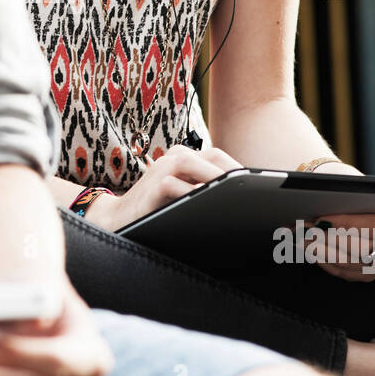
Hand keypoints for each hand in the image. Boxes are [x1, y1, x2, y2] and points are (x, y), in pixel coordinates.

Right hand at [87, 144, 242, 232]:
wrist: (117, 218)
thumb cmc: (154, 210)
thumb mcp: (182, 197)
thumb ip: (203, 193)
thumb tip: (239, 207)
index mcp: (184, 159)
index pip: (218, 157)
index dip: (239, 171)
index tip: (257, 189)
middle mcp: (174, 158)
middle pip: (212, 156)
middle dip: (234, 173)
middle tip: (252, 193)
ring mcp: (162, 169)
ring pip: (194, 164)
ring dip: (215, 178)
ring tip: (235, 194)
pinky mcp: (151, 186)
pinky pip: (173, 184)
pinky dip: (191, 193)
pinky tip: (206, 206)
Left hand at [309, 169, 374, 281]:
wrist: (358, 207)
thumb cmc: (364, 195)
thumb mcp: (373, 186)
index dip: (349, 223)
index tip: (323, 218)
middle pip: (365, 248)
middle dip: (332, 238)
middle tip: (307, 229)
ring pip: (354, 263)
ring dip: (325, 251)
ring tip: (303, 238)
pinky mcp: (371, 274)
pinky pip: (348, 274)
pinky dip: (326, 262)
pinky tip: (310, 250)